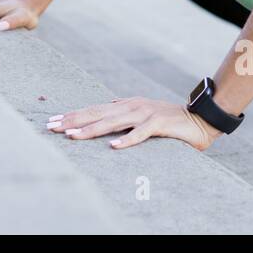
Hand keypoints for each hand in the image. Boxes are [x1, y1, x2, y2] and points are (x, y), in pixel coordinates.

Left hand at [46, 97, 220, 150]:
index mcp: (125, 105)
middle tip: (52, 127)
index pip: (94, 110)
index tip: (53, 121)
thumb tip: (106, 110)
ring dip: (90, 130)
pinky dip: (126, 140)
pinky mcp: (158, 124)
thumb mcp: (141, 115)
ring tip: (72, 136)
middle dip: (73, 120)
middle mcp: (131, 106)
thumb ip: (124, 113)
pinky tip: (112, 147)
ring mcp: (144, 114)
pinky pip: (140, 134)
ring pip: (112, 122)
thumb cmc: (169, 120)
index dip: (73, 115)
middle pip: (96, 113)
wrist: (199, 119)